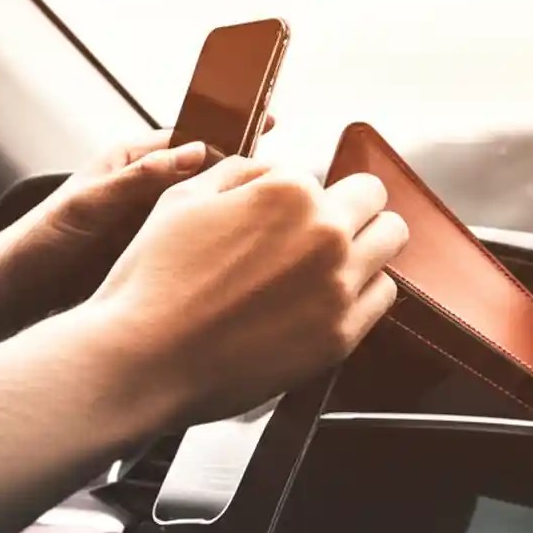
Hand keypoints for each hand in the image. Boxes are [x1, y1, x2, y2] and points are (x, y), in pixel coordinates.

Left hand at [0, 122, 272, 319]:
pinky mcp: (155, 256)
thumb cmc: (44, 237)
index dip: (229, 129)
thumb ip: (139, 179)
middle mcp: (148, 189)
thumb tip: (194, 152)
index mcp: (131, 161)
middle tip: (283, 176)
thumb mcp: (90, 202)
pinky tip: (241, 256)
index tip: (267, 122)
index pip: (190, 136)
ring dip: (233, 215)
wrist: (20, 290)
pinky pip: (194, 247)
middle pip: (206, 174)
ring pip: (205, 213)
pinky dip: (216, 249)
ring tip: (272, 217)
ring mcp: (154, 224)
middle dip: (241, 173)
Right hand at [83, 158, 407, 427]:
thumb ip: (239, 173)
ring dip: (361, 248)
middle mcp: (326, 234)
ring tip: (319, 269)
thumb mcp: (182, 199)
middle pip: (374, 203)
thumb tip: (269, 173)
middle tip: (311, 236)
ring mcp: (339, 288)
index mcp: (290, 192)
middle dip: (347, 210)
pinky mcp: (339, 337)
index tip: (268, 222)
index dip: (292, 197)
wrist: (142, 359)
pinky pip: (381, 298)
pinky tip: (321, 301)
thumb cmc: (152, 280)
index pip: (319, 176)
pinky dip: (360, 293)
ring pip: (389, 246)